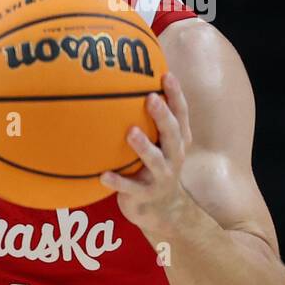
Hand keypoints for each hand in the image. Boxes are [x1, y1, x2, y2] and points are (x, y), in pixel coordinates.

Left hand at [99, 72, 193, 237]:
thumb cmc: (155, 166)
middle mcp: (174, 156)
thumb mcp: (159, 144)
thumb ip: (151, 120)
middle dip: (163, 116)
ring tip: (130, 132)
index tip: (165, 75)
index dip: (176, 95)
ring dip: (143, 146)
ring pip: (155, 160)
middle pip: (172, 134)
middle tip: (151, 99)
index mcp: (177, 141)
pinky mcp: (145, 195)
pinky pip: (130, 188)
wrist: (162, 210)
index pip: (181, 114)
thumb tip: (125, 85)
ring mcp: (161, 177)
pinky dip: (117, 182)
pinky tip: (102, 176)